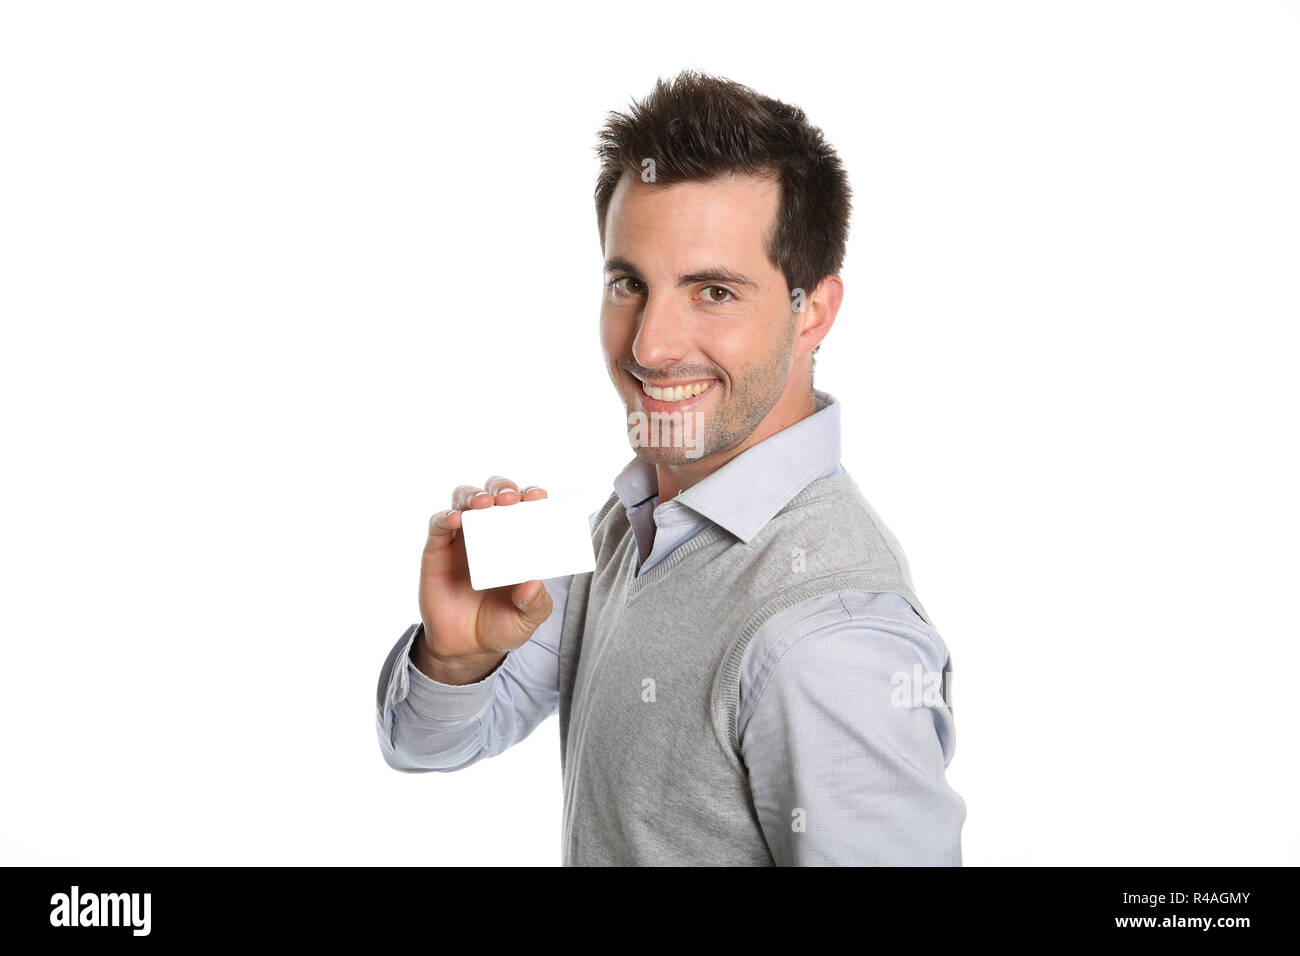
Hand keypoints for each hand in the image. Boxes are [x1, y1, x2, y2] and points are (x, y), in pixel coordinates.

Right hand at [415, 476, 554, 683]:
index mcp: (518, 541)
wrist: (465, 648)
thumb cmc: (502, 624)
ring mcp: (463, 539)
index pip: (526, 508)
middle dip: (503, 488)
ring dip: (474, 496)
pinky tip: (456, 519)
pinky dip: (446, 516)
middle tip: (510, 499)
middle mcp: (491, 532)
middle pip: (494, 494)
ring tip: (484, 504)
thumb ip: (535, 604)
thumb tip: (533, 584)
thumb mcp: (528, 620)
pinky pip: (438, 524)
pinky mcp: (437, 549)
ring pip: (464, 500)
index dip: (532, 496)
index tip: (539, 497)